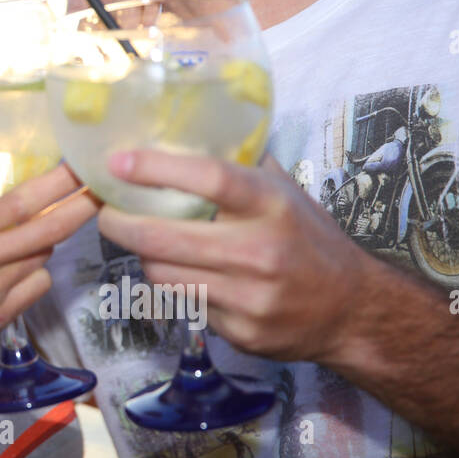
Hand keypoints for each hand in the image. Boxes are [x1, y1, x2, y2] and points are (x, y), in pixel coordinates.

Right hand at [0, 163, 97, 402]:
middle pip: (47, 226)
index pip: (19, 199)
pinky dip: (33, 277)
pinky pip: (34, 288)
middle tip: (103, 187)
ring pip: (43, 256)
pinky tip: (15, 276)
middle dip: (81, 204)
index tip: (78, 165)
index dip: (57, 182)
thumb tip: (0, 214)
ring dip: (46, 243)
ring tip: (33, 237)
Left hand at [94, 149, 369, 363]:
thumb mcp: (285, 191)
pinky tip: (185, 274)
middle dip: (119, 224)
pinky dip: (175, 285)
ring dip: (144, 256)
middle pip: (163, 237)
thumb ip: (241, 162)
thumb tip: (186, 126)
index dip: (156, 168)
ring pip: (162, 274)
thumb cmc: (308, 239)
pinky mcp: (241, 332)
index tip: (118, 162)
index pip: (208, 178)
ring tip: (145, 242)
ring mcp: (250, 297)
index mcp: (272, 206)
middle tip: (105, 212)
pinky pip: (185, 303)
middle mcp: (260, 251)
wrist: (354, 309)